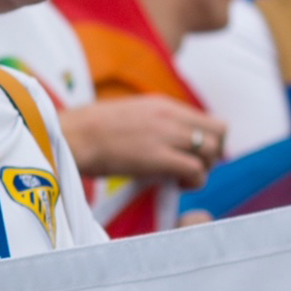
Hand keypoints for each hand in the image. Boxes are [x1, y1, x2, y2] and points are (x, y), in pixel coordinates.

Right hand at [57, 96, 226, 187]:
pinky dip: (193, 181)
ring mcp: (166, 136)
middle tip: (191, 167)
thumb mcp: (125, 115)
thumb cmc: (87, 132)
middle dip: (212, 153)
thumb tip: (156, 140)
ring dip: (203, 169)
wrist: (71, 137)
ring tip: (180, 178)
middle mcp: (170, 117)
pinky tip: (176, 186)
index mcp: (161, 105)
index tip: (188, 156)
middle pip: (219, 132)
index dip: (204, 141)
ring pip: (211, 151)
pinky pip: (196, 170)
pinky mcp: (159, 158)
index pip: (206, 120)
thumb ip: (148, 123)